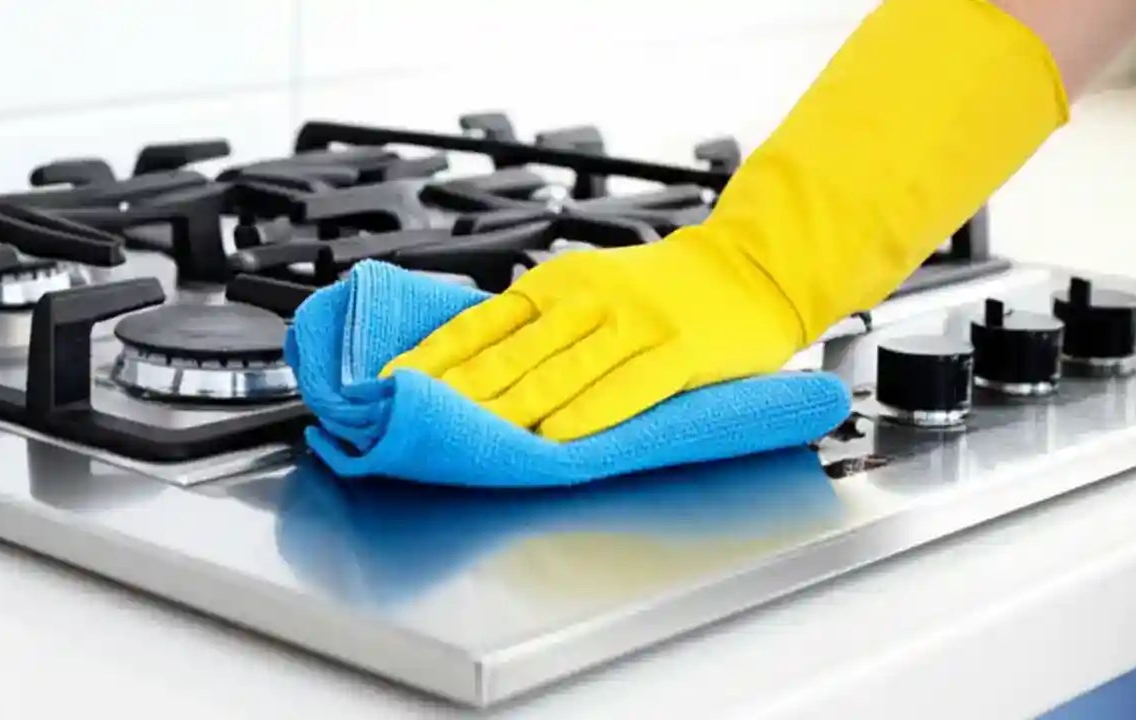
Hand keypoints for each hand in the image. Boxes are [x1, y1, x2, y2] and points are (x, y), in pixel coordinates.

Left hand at [380, 229, 806, 440]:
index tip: (387, 384)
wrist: (747, 270)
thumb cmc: (661, 291)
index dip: (433, 357)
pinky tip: (560, 435)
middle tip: (411, 419)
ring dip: (511, 406)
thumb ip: (537, 324)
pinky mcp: (678, 349)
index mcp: (557, 284)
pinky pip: (629, 385)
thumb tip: (467, 366)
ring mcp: (634, 323)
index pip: (480, 323)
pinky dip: (592, 411)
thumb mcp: (588, 290)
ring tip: (469, 434)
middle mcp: (588, 299)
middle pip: (510, 352)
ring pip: (561, 370)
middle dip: (458, 391)